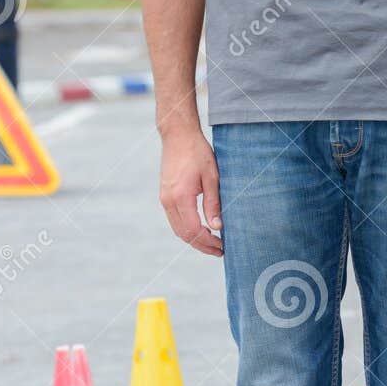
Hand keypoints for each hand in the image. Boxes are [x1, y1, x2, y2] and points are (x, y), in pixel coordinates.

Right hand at [159, 127, 222, 255]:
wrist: (178, 135)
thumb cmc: (198, 152)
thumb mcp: (212, 177)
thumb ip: (213, 203)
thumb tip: (217, 227)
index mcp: (180, 197)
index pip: (193, 230)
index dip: (208, 242)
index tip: (222, 247)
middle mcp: (168, 201)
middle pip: (183, 234)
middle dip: (201, 245)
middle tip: (219, 251)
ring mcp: (164, 199)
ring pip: (177, 229)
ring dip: (194, 239)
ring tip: (212, 243)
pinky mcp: (164, 195)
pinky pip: (174, 219)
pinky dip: (187, 229)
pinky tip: (201, 229)